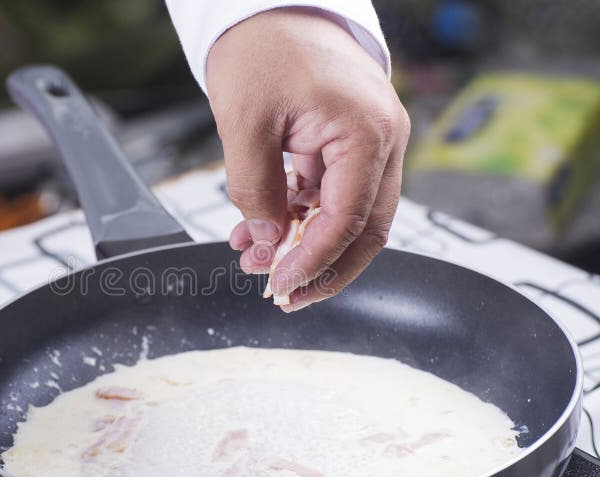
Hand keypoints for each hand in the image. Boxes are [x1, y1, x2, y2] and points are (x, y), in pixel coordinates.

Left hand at [206, 8, 409, 311]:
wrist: (271, 7)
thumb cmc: (263, 48)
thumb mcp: (245, 122)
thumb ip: (256, 190)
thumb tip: (268, 242)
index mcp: (367, 133)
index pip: (349, 220)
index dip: (314, 262)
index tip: (280, 287)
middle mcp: (382, 141)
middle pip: (366, 230)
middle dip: (324, 270)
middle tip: (283, 296)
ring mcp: (371, 143)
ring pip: (350, 217)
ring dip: (306, 246)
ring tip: (256, 261)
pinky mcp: (350, 144)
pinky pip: (332, 194)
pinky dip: (299, 217)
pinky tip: (261, 230)